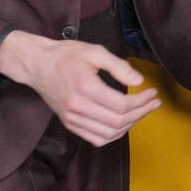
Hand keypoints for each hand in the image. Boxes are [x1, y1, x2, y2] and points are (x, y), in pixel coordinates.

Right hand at [0, 30, 159, 146]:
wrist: (37, 65)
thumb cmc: (66, 55)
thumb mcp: (94, 51)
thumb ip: (118, 66)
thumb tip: (139, 81)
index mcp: (85, 88)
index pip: (121, 105)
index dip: (142, 101)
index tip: (153, 93)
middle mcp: (78, 107)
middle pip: (118, 122)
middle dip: (141, 113)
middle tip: (153, 103)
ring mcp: (72, 119)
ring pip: (108, 134)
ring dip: (130, 126)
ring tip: (142, 112)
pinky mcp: (69, 123)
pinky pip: (96, 139)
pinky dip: (113, 135)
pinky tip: (124, 123)